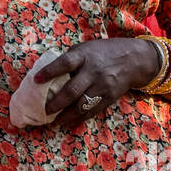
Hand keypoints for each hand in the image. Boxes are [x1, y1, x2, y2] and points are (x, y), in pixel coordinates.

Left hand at [35, 38, 158, 125]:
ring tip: (54, 121)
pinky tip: (68, 122)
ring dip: (65, 115)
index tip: (36, 80)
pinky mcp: (108, 98)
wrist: (134, 60)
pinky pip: (91, 111)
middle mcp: (93, 71)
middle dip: (56, 103)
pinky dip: (78, 119)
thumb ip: (71, 58)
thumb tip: (49, 72)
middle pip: (72, 90)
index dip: (49, 72)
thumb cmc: (104, 52)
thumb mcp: (87, 47)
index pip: (65, 63)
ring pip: (81, 105)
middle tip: (44, 110)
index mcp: (85, 56)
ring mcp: (102, 86)